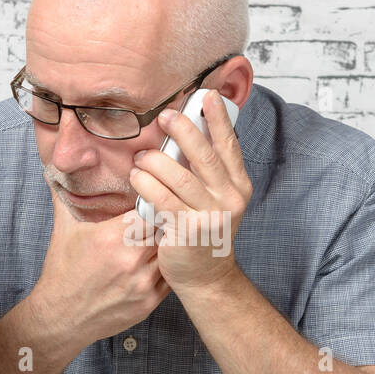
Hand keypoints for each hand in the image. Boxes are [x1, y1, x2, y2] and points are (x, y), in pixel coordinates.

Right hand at [28, 190, 170, 347]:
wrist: (61, 318)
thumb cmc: (63, 272)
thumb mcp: (64, 231)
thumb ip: (65, 197)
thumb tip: (55, 169)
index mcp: (112, 237)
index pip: (151, 207)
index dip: (155, 201)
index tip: (153, 198)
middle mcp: (131, 259)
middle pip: (166, 229)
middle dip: (164, 221)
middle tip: (163, 216)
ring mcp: (143, 283)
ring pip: (171, 254)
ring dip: (168, 246)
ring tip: (164, 239)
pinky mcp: (149, 302)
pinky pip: (170, 278)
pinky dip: (167, 268)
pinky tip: (159, 262)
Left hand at [129, 91, 251, 292]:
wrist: (206, 278)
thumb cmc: (204, 233)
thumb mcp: (216, 201)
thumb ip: (206, 173)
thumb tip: (185, 134)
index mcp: (238, 186)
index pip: (229, 146)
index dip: (218, 119)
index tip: (207, 95)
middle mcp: (229, 198)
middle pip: (204, 156)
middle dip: (183, 131)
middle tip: (164, 116)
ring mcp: (210, 215)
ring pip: (179, 176)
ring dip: (155, 161)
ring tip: (140, 157)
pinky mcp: (188, 230)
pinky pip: (161, 198)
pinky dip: (146, 183)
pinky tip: (136, 177)